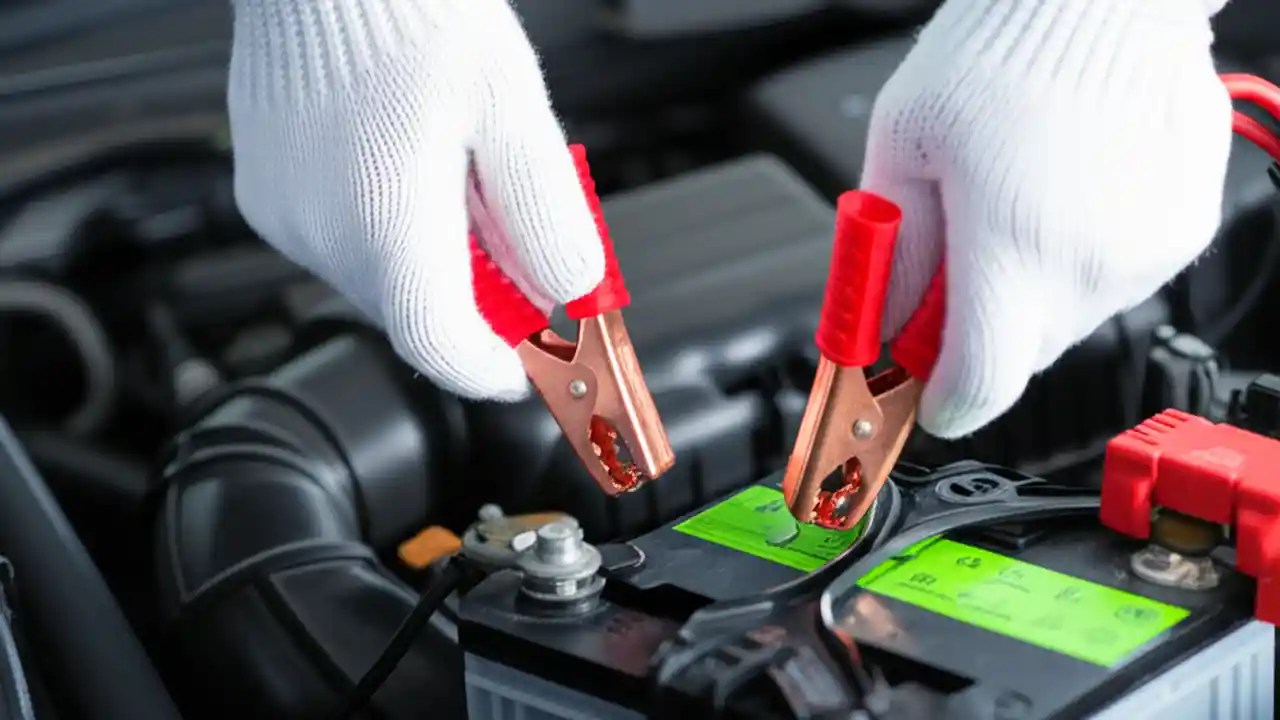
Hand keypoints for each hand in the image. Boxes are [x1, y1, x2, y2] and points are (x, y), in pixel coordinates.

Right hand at [227, 0, 603, 400]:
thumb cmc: (410, 7)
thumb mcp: (513, 107)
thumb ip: (543, 212)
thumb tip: (569, 287)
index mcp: (383, 217)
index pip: (439, 344)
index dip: (492, 369)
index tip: (527, 369)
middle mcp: (319, 229)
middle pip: (416, 315)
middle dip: (478, 304)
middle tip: (522, 250)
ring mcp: (284, 213)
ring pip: (381, 281)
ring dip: (436, 263)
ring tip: (466, 183)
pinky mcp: (267, 194)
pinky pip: (343, 244)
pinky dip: (393, 233)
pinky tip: (418, 172)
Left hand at [863, 0, 1232, 438]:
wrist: (1096, 2)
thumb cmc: (994, 55)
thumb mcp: (902, 150)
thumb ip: (892, 255)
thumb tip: (880, 328)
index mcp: (1010, 246)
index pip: (978, 384)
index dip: (940, 403)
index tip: (922, 397)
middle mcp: (1086, 265)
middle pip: (1015, 356)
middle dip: (976, 332)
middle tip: (954, 266)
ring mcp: (1140, 254)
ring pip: (1063, 323)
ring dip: (1028, 294)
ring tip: (1014, 207)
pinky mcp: (1177, 235)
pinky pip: (1110, 284)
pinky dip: (1076, 262)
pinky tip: (1061, 199)